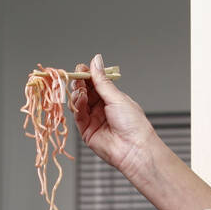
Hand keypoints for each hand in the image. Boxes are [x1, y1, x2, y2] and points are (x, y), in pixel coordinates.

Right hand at [69, 54, 159, 181]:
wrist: (134, 148)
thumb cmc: (133, 123)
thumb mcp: (117, 97)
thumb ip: (101, 80)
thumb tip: (95, 60)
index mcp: (111, 97)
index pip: (94, 82)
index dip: (87, 74)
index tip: (81, 68)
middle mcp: (101, 107)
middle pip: (84, 91)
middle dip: (79, 83)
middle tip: (76, 77)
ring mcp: (93, 118)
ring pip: (78, 102)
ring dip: (77, 93)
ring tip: (80, 90)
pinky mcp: (86, 130)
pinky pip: (77, 115)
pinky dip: (77, 106)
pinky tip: (80, 99)